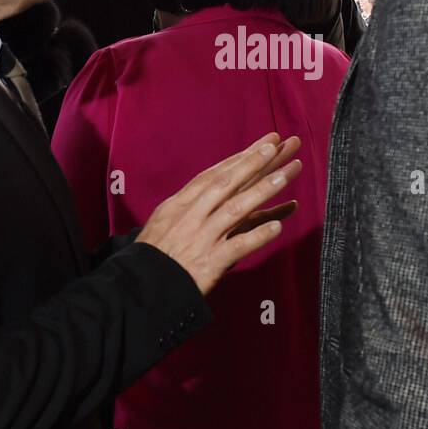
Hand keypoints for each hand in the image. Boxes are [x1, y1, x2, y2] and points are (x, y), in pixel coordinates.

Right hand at [138, 133, 301, 294]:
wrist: (139, 287)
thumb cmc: (157, 254)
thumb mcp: (168, 220)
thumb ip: (194, 206)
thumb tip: (221, 190)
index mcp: (182, 203)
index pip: (216, 174)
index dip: (242, 156)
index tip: (267, 142)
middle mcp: (192, 215)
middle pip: (228, 183)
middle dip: (255, 162)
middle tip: (281, 144)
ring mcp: (201, 237)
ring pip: (236, 208)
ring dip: (264, 190)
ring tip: (288, 173)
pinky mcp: (209, 263)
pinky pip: (236, 247)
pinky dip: (257, 236)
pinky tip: (278, 227)